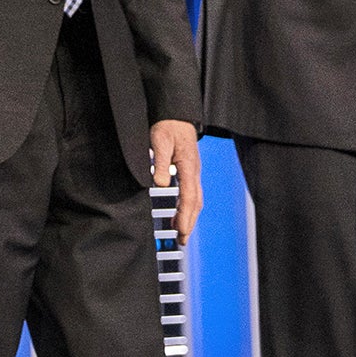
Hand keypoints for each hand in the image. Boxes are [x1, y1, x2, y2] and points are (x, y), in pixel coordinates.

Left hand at [151, 120, 202, 239]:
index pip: (189, 196)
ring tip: (180, 233)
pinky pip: (192, 194)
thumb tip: (160, 183)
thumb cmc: (168, 127)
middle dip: (189, 223)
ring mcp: (193, 172)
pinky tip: (178, 215)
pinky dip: (187, 208)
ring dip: (189, 218)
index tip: (181, 230)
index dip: (185, 215)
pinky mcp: (189, 172)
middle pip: (196, 202)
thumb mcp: (159, 141)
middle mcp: (194, 172)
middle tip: (182, 240)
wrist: (176, 116)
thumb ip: (160, 162)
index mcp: (188, 166)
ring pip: (196, 200)